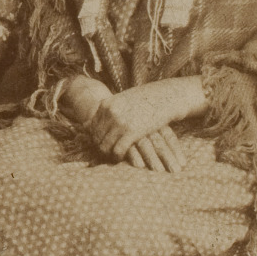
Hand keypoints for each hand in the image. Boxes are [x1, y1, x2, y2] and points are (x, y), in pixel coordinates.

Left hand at [85, 79, 206, 172]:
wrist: (165, 96)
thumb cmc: (146, 99)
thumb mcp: (123, 99)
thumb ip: (109, 109)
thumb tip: (90, 121)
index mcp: (106, 104)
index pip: (92, 126)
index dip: (95, 136)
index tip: (101, 142)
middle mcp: (110, 112)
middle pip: (96, 137)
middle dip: (100, 146)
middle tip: (105, 153)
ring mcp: (120, 122)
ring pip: (105, 145)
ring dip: (108, 154)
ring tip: (112, 157)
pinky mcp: (132, 132)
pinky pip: (117, 150)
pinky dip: (117, 157)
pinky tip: (120, 158)